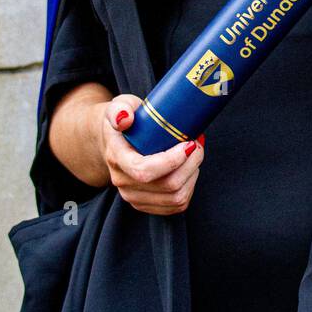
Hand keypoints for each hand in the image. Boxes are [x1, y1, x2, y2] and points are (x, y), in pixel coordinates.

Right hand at [94, 93, 205, 214]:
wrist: (115, 139)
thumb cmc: (125, 119)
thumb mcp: (120, 106)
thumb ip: (120, 109)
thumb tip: (125, 118)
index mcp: (117, 158)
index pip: (144, 170)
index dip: (172, 161)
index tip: (188, 144)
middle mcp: (123, 182)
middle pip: (167, 185)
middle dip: (191, 164)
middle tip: (196, 145)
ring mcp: (133, 196)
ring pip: (176, 198)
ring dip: (192, 176)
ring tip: (193, 156)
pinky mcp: (146, 204)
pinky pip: (177, 205)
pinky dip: (190, 188)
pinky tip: (188, 171)